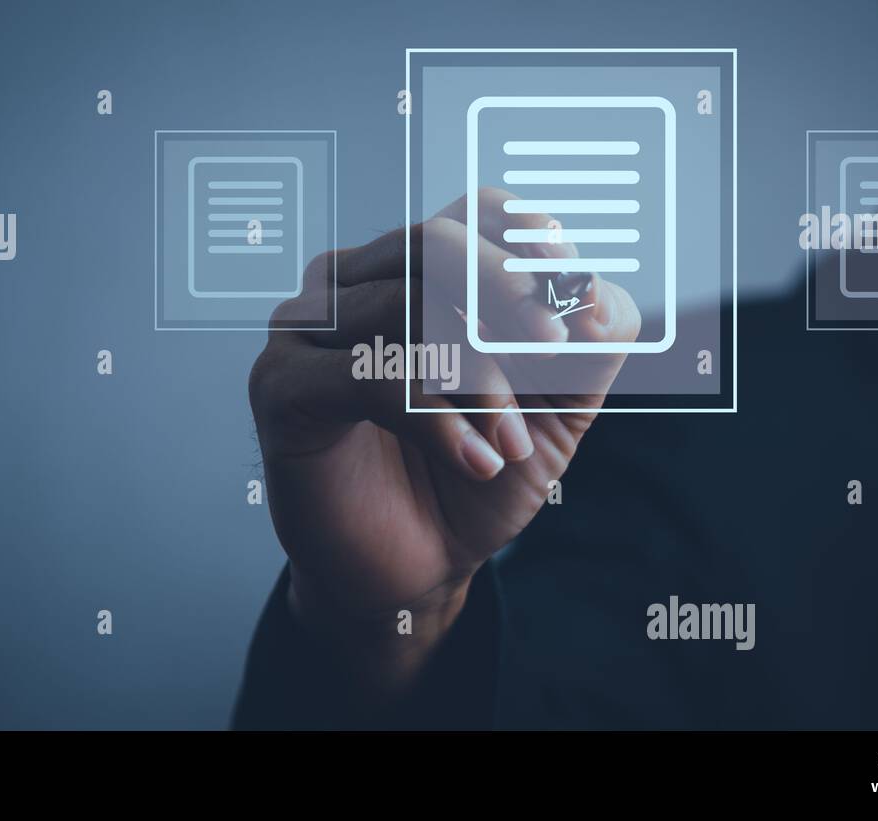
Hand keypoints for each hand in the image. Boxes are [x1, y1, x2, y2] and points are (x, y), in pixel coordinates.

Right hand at [248, 187, 639, 698]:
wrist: (412, 570)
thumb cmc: (475, 475)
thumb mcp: (556, 409)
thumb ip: (589, 345)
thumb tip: (595, 293)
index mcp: (414, 270)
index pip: (471, 213)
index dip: (525, 238)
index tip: (571, 288)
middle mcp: (352, 282)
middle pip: (431, 242)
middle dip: (507, 290)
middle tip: (557, 348)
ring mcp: (306, 329)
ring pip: (404, 308)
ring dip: (478, 380)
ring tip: (509, 445)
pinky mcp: (282, 386)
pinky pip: (369, 378)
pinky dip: (437, 420)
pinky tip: (476, 462)